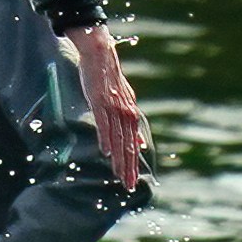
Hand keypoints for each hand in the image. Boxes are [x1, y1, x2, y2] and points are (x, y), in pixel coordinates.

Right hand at [66, 24, 145, 186]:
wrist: (101, 56)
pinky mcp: (100, 103)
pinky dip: (105, 138)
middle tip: (128, 186)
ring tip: (118, 175)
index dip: (132, 164)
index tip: (132, 181)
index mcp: (131, 115)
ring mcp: (113, 109)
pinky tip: (106, 152)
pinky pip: (104, 124)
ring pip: (117, 139)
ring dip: (118, 159)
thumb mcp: (126, 102)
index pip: (133, 146)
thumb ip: (132, 123)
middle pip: (127, 146)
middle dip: (128, 168)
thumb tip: (140, 143)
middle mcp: (126, 113)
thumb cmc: (109, 80)